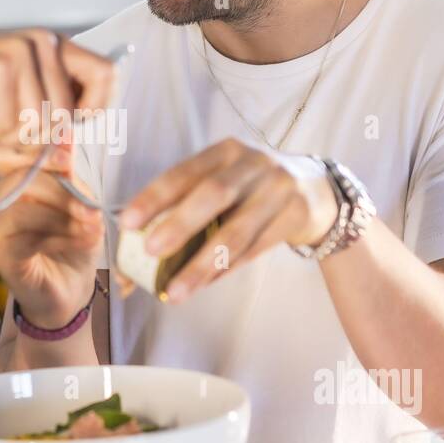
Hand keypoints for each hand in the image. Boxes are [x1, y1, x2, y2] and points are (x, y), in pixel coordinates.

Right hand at [0, 30, 114, 141]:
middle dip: (40, 137)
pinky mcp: (0, 68)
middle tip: (15, 137)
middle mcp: (45, 42)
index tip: (70, 127)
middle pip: (67, 111)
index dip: (95, 108)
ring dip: (12, 137)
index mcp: (58, 45)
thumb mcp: (26, 88)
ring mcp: (22, 52)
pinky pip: (10, 121)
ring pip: (38, 120)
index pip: (106, 73)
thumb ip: (56, 106)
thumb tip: (73, 150)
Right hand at [0, 138, 101, 328]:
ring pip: (23, 206)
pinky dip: (61, 236)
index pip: (12, 149)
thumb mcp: (78, 199)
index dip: (37, 148)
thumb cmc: (73, 240)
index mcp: (16, 178)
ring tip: (93, 226)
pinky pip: (26, 236)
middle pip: (20, 176)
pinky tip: (85, 240)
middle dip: (60, 189)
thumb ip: (68, 169)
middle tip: (91, 206)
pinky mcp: (3, 255)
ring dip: (64, 215)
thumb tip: (65, 129)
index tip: (68, 158)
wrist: (71, 288)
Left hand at [118, 139, 340, 302]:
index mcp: (225, 151)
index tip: (127, 222)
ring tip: (176, 291)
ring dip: (203, 264)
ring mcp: (279, 188)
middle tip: (151, 251)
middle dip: (180, 224)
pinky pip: (255, 249)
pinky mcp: (297, 214)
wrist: (316, 190)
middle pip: (213, 194)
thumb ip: (187, 202)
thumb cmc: (251, 188)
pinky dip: (227, 269)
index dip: (154, 196)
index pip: (185, 171)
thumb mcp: (225, 179)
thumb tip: (137, 247)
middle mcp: (253, 163)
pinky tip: (204, 284)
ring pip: (237, 231)